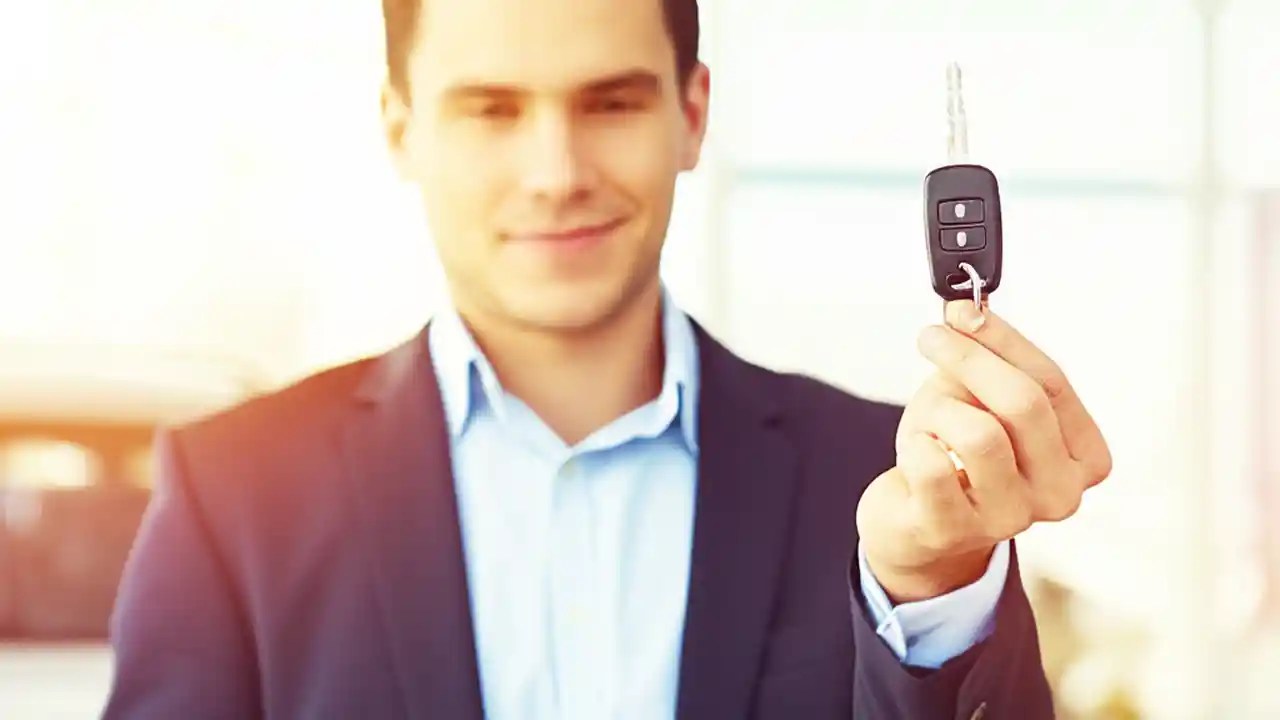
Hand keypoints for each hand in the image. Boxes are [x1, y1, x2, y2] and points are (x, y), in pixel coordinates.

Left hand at [856, 298, 1111, 602]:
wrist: (915, 527)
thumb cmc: (954, 458)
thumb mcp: (979, 403)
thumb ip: (986, 363)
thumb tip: (969, 314)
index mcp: (1083, 458)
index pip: (1053, 383)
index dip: (1005, 340)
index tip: (964, 310)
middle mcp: (1059, 495)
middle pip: (1025, 403)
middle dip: (971, 358)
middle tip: (932, 337)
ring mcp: (1010, 519)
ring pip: (979, 433)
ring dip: (939, 411)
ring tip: (930, 424)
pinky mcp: (953, 532)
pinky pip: (931, 465)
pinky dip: (914, 445)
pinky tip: (917, 457)